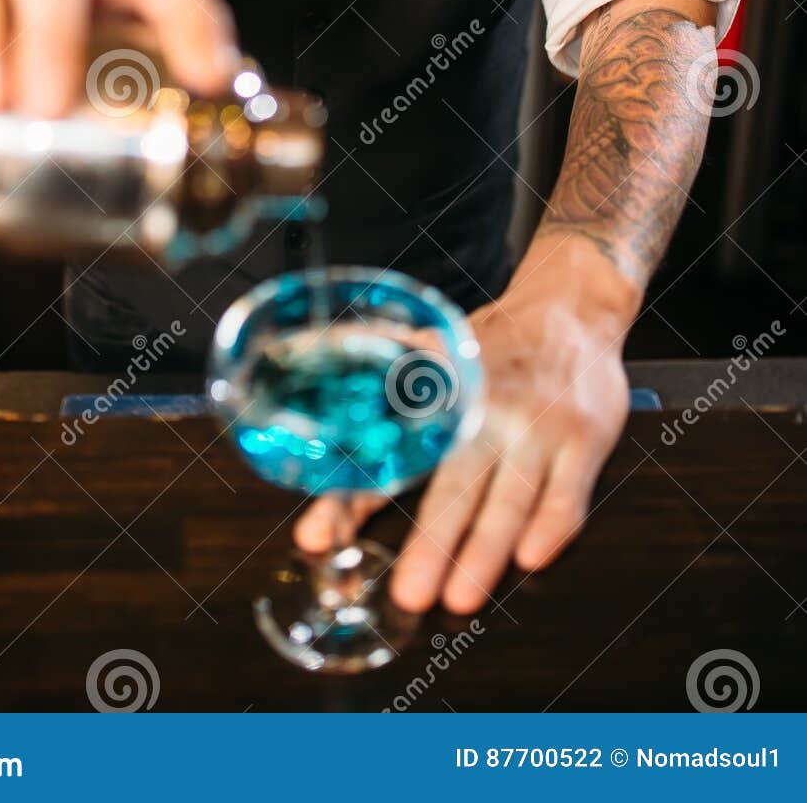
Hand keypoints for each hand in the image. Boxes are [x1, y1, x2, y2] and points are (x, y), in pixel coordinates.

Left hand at [294, 238, 634, 613]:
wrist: (572, 309)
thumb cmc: (493, 351)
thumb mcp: (433, 364)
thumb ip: (383, 423)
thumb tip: (333, 451)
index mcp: (440, 386)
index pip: (390, 449)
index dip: (355, 496)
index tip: (323, 538)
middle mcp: (486, 403)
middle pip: (455, 480)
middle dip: (432, 541)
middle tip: (409, 594)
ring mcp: (538, 422)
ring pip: (510, 496)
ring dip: (484, 550)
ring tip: (460, 597)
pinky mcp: (584, 437)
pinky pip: (567, 493)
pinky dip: (551, 527)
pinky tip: (531, 557)